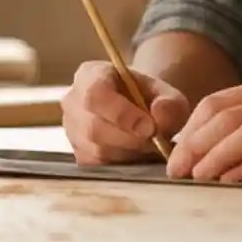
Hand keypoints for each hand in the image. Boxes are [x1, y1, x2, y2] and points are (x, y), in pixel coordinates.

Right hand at [61, 61, 190, 163]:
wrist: (140, 112)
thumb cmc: (151, 99)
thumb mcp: (167, 95)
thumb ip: (169, 103)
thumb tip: (159, 115)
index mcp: (89, 75)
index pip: (95, 93)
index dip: (121, 113)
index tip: (149, 127)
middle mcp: (73, 102)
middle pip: (93, 127)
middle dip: (129, 139)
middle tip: (153, 140)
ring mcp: (72, 130)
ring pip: (96, 151)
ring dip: (128, 153)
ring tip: (147, 145)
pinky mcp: (78, 154)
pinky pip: (98, 166)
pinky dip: (122, 164)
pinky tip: (135, 154)